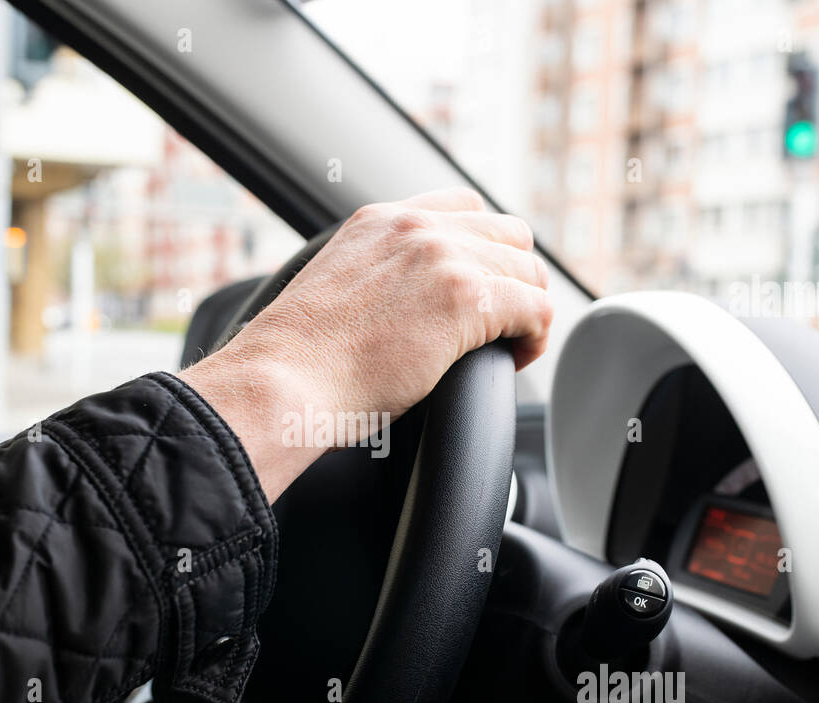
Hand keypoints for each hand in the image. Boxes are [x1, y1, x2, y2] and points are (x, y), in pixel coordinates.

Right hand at [178, 188, 553, 501]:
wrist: (283, 381)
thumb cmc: (297, 362)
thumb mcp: (335, 292)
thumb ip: (373, 279)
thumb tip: (396, 312)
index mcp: (381, 220)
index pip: (464, 207)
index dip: (485, 248)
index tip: (481, 287)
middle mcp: (415, 228)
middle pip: (508, 234)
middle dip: (512, 278)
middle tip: (502, 323)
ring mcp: (443, 258)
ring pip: (528, 270)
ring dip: (526, 308)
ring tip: (509, 344)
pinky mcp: (465, 298)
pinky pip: (536, 308)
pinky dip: (534, 335)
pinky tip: (516, 356)